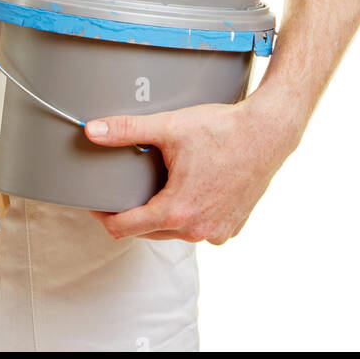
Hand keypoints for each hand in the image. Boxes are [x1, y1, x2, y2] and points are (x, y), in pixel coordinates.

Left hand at [83, 100, 297, 243]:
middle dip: (133, 213)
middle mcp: (197, 230)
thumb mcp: (169, 126)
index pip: (125, 228)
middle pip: (148, 231)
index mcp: (176, 211)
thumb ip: (126, 130)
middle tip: (123, 190)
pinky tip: (189, 191)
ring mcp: (216, 232)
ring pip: (175, 231)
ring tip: (157, 186)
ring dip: (163, 215)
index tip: (95, 205)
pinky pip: (199, 228)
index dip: (104, 217)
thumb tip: (91, 131)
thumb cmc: (222, 129)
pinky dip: (189, 214)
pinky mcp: (232, 227)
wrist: (268, 132)